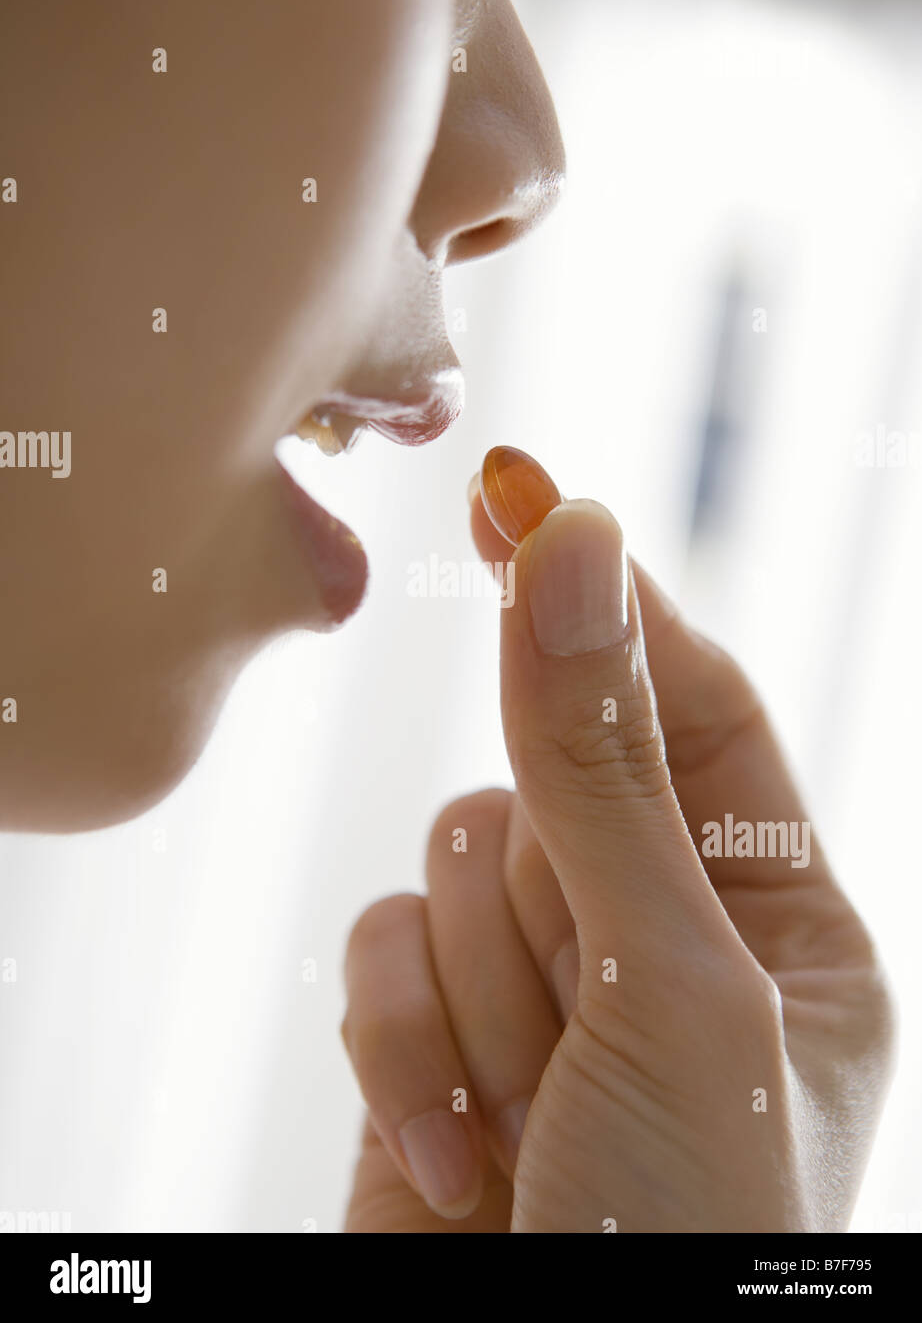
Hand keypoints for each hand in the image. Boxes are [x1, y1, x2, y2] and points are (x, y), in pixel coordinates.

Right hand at [341, 494, 893, 1231]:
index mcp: (782, 921)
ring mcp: (543, 988)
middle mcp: (664, 940)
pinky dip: (405, 1048)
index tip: (521, 491)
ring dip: (477, 991)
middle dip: (545, 895)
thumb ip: (605, 763)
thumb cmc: (686, 1236)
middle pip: (550, 779)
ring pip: (450, 857)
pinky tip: (464, 1158)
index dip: (609, 602)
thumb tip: (571, 542)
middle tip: (583, 1007)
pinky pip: (378, 944)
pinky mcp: (432, 1038)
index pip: (693, 701)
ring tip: (533, 1116)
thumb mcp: (670, 986)